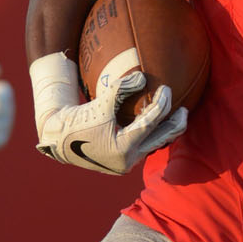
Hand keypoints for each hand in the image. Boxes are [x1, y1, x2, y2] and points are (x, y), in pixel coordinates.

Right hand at [30, 51, 187, 175]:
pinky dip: (151, 135)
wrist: (57, 139)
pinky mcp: (121, 162)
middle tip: (185, 111)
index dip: (161, 105)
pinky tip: (156, 124)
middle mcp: (127, 161)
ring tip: (174, 118)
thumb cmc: (76, 121)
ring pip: (152, 146)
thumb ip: (121, 89)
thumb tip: (143, 76)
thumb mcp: (99, 104)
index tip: (167, 89)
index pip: (150, 124)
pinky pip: (142, 147)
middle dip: (175, 125)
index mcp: (122, 149)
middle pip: (159, 141)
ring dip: (165, 132)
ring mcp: (125, 164)